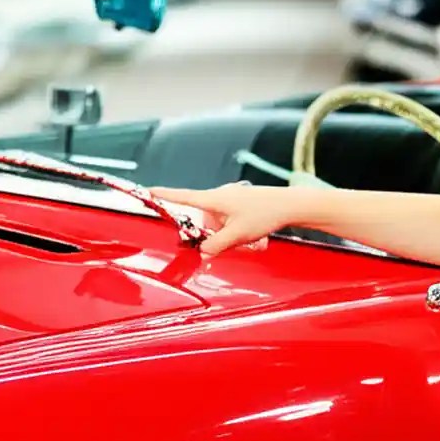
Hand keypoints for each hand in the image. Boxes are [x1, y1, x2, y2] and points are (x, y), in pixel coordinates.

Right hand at [150, 182, 291, 255]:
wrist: (290, 205)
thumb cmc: (264, 215)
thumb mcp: (237, 235)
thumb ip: (216, 245)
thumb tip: (202, 250)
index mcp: (214, 200)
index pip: (184, 197)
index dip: (165, 195)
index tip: (149, 190)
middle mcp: (220, 197)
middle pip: (204, 221)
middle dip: (214, 235)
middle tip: (234, 242)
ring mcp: (231, 200)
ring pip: (219, 224)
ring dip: (230, 236)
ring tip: (250, 239)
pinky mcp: (241, 204)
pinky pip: (230, 222)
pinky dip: (238, 232)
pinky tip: (255, 236)